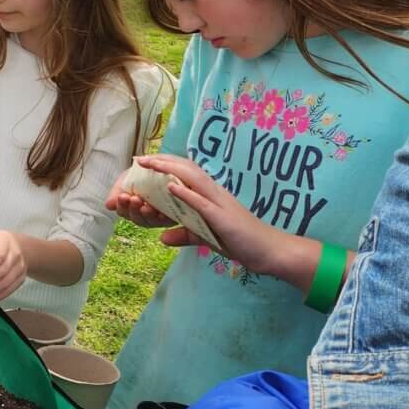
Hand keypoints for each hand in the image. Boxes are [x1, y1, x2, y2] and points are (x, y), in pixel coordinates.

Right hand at [106, 164, 177, 228]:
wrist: (167, 165)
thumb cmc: (146, 170)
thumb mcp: (130, 175)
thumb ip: (119, 189)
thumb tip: (109, 205)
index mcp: (130, 203)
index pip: (122, 210)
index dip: (121, 205)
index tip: (123, 196)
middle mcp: (142, 212)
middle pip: (134, 217)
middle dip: (132, 209)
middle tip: (134, 199)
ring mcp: (155, 216)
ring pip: (147, 221)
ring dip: (145, 214)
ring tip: (145, 206)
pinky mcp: (170, 217)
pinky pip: (165, 222)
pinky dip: (161, 218)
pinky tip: (160, 212)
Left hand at [129, 154, 291, 271]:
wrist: (268, 250)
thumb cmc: (240, 241)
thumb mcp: (207, 237)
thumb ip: (186, 235)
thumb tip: (163, 238)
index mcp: (211, 195)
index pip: (187, 172)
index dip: (167, 164)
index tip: (146, 161)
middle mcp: (215, 193)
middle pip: (187, 169)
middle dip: (163, 161)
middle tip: (140, 158)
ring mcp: (219, 203)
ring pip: (193, 179)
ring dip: (169, 170)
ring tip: (149, 164)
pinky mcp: (222, 217)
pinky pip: (202, 202)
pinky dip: (186, 194)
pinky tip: (170, 188)